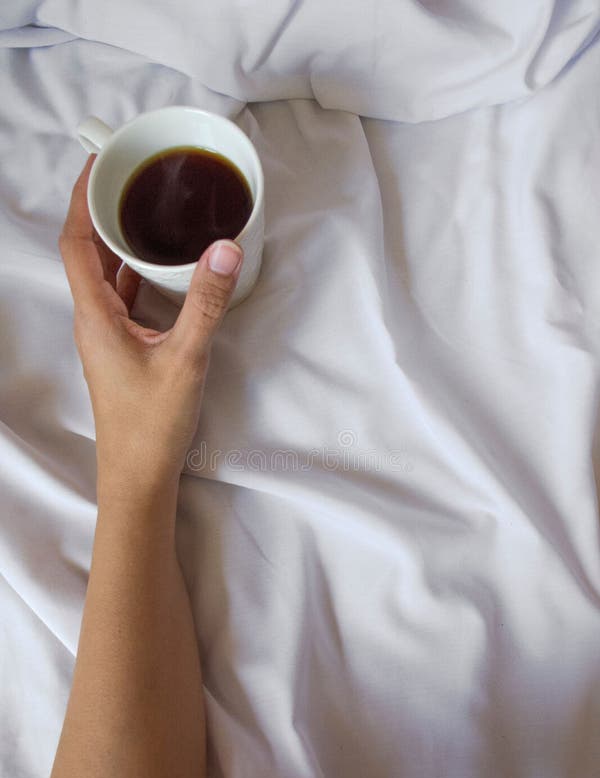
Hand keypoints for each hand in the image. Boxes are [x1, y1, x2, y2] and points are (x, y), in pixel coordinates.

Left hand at [60, 157, 242, 498]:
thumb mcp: (186, 359)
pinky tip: (162, 264)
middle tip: (133, 176)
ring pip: (106, 275)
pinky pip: (124, 297)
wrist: (138, 476)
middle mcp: (94, 320)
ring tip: (148, 208)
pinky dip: (136, 272)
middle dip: (105, 210)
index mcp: (95, 315)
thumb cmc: (152, 425)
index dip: (82, 198)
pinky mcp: (124, 349)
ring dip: (120, 241)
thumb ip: (206, 303)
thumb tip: (226, 247)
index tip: (100, 161)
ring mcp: (107, 336)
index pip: (76, 242)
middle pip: (88, 252)